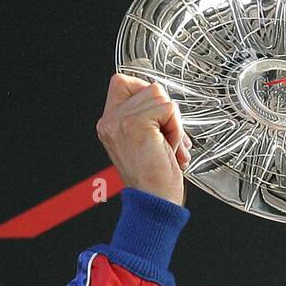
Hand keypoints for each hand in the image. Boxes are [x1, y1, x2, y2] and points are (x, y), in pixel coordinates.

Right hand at [96, 73, 191, 206]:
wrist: (154, 203)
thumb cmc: (155, 180)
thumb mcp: (145, 141)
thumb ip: (147, 117)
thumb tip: (164, 98)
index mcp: (109, 123)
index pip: (124, 81)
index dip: (147, 95)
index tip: (158, 121)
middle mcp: (110, 120)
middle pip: (149, 88)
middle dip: (166, 114)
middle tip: (167, 143)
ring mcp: (120, 120)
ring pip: (160, 96)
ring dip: (173, 124)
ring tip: (168, 148)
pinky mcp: (136, 123)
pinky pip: (169, 109)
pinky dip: (176, 130)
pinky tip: (169, 150)